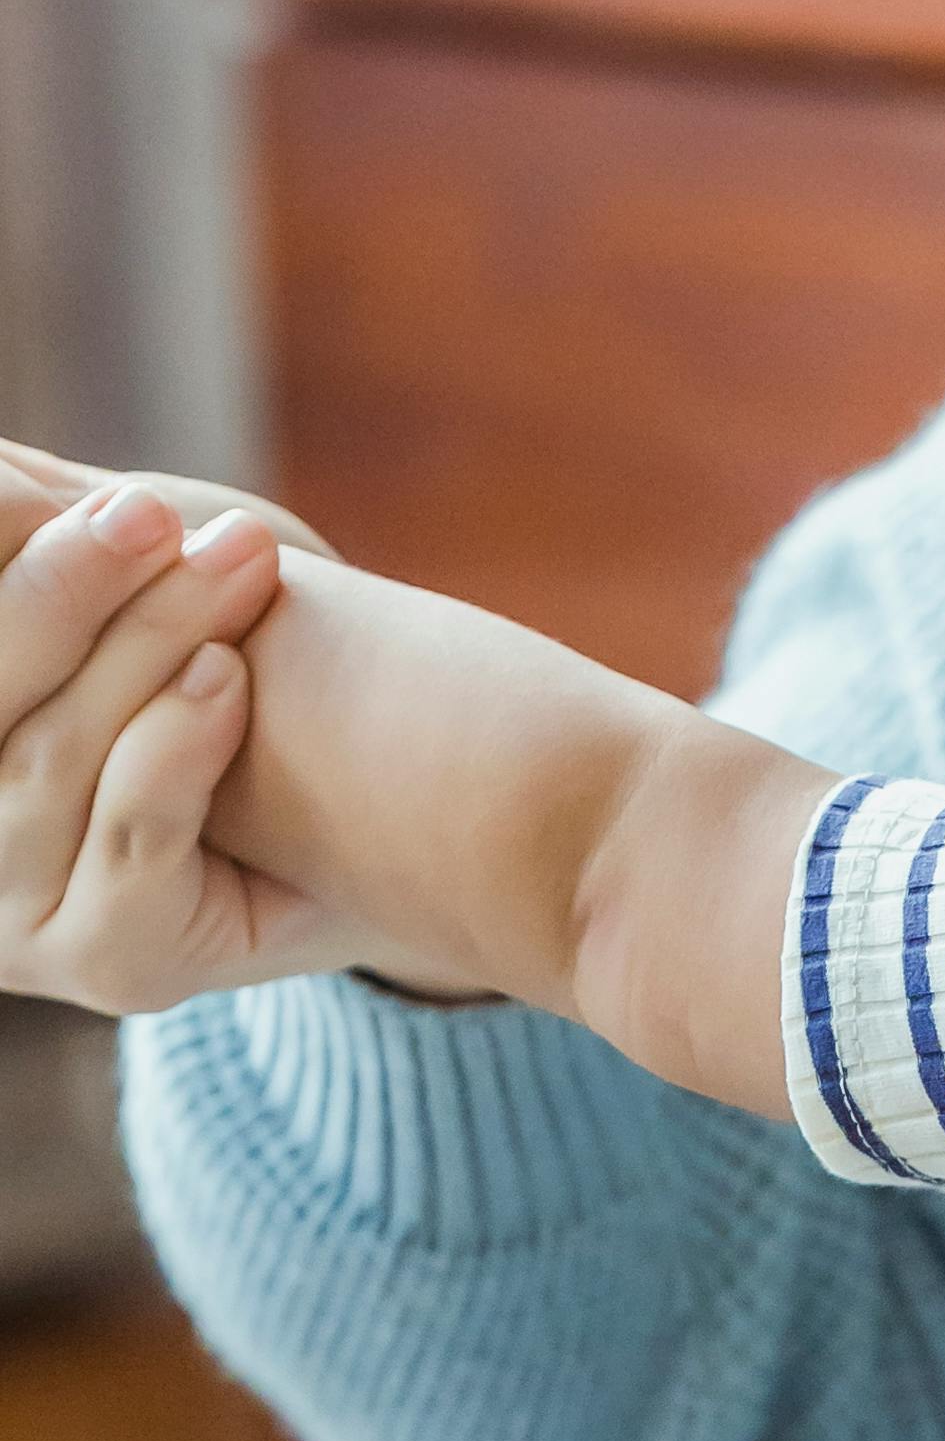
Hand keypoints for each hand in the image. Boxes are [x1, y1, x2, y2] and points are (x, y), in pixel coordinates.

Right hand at [0, 472, 331, 1009]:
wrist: (407, 815)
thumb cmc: (241, 668)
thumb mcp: (124, 585)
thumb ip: (36, 535)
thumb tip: (0, 472)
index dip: (10, 563)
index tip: (103, 494)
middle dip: (69, 590)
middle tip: (154, 511)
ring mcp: (18, 924)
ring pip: (53, 761)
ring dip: (149, 646)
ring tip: (232, 562)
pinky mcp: (107, 967)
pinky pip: (128, 843)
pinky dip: (177, 748)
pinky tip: (226, 677)